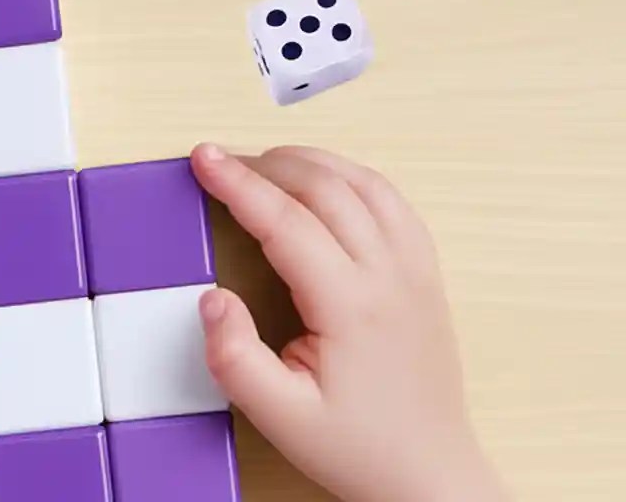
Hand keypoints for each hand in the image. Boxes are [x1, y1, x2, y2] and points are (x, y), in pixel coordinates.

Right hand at [191, 144, 506, 501]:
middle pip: (325, 187)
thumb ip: (235, 357)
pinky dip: (350, 176)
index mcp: (352, 306)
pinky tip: (322, 184)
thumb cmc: (357, 447)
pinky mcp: (425, 273)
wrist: (427, 473)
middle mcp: (391, 275)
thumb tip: (212, 298)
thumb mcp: (278, 416)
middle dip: (266, 163)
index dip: (237, 184)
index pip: (286, 220)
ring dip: (310, 162)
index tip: (203, 158)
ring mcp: (416, 269)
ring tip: (264, 164)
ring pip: (364, 182)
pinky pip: (391, 200)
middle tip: (222, 162)